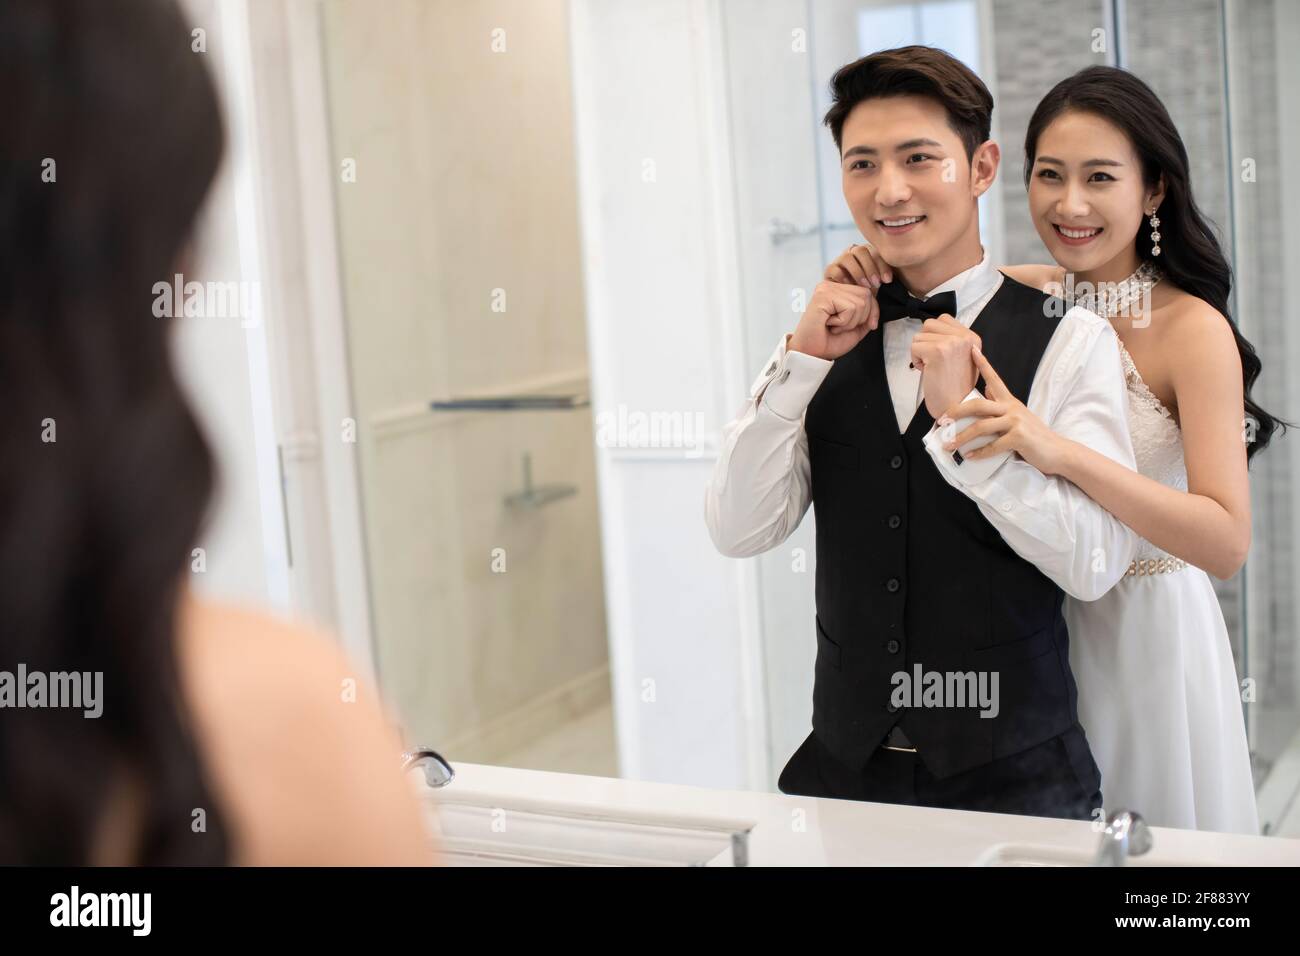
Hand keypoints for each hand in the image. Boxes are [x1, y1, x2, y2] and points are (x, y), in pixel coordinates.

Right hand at [788, 279, 876, 360]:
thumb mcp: (857, 327)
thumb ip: (868, 312)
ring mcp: (826, 288)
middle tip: (841, 326)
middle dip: (860, 318)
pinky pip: (850, 308)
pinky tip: (828, 324)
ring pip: (860, 302)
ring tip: (834, 326)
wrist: (812, 355)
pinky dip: (843, 322)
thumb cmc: (830, 342)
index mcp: (838, 290)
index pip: (867, 292)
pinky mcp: (823, 296)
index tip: (869, 325)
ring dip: (850, 322)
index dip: (873, 311)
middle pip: (866, 295)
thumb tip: (878, 296)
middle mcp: (831, 285)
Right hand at [824, 241, 892, 289]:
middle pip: (861, 250)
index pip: (875, 251)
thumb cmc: (866, 292)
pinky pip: (835, 269)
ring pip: (847, 257)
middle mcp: (852, 253)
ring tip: (864, 287)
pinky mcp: (829, 270)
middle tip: (876, 283)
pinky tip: (850, 288)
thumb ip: (883, 278)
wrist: (848, 302)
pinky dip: (843, 278)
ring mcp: (839, 260)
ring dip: (858, 272)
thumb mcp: (877, 284)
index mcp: (867, 252)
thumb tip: (888, 279)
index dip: (882, 265)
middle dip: (870, 267)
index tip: (887, 280)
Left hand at [911, 314, 980, 417]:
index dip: (935, 336)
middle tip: (934, 361)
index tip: (941, 355)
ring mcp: (952, 343)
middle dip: (926, 342)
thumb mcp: (963, 357)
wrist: (957, 407)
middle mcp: (965, 337)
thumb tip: (932, 328)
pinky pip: (914, 346)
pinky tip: (927, 371)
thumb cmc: (956, 386)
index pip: (944, 319)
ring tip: (932, 366)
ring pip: (920, 335)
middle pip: (929, 324)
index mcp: (972, 337)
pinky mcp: (937, 351)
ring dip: (920, 351)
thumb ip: (953, 341)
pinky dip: (916, 360)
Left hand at [940, 347, 1068, 475]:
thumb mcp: (1018, 416)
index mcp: (1010, 401)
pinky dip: (979, 452)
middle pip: (978, 405)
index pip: (994, 378)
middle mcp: (1012, 408)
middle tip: (941, 420)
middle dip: (956, 412)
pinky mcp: (1019, 437)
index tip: (971, 350)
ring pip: (981, 427)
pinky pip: (993, 445)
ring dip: (962, 437)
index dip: (983, 364)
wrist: (1057, 451)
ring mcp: (1016, 422)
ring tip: (948, 445)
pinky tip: (969, 456)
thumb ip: (1001, 404)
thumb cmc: (1034, 436)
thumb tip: (984, 390)